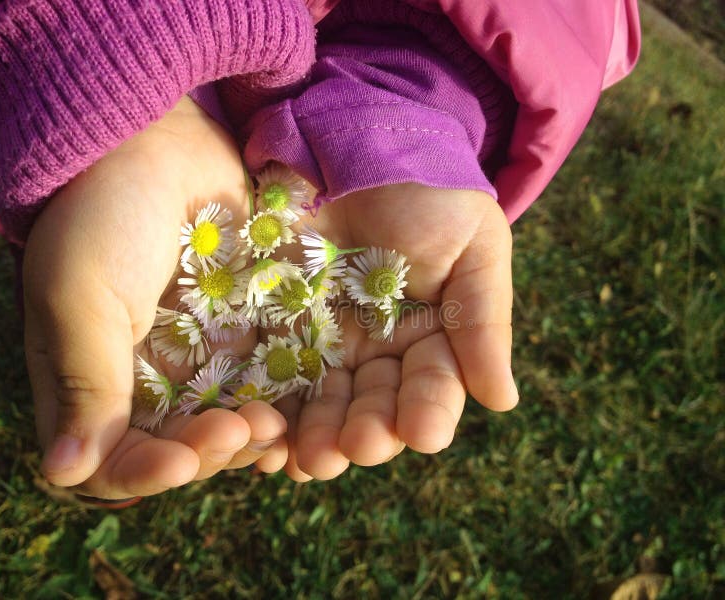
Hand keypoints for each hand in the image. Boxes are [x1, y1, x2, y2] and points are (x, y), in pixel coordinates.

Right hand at [23, 97, 286, 498]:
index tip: (182, 460)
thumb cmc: (102, 211)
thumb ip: (84, 383)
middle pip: (179, 449)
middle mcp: (144, 379)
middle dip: (211, 452)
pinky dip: (281, 402)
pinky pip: (264, 379)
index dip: (148, 473)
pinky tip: (300, 409)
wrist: (155, 135)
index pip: (114, 460)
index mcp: (89, 380)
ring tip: (275, 426)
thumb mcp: (80, 295)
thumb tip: (63, 475)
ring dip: (251, 436)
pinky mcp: (243, 327)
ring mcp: (198, 354)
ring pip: (227, 422)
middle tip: (243, 432)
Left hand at [267, 184, 518, 480]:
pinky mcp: (276, 326)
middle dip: (367, 430)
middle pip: (374, 403)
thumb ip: (485, 320)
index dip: (428, 409)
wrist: (359, 139)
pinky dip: (270, 407)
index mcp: (431, 335)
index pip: (433, 383)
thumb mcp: (473, 246)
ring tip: (310, 459)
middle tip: (358, 449)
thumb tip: (503, 401)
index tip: (423, 435)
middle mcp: (378, 348)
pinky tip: (266, 435)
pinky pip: (273, 374)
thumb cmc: (428, 190)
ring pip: (322, 400)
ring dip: (317, 433)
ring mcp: (325, 340)